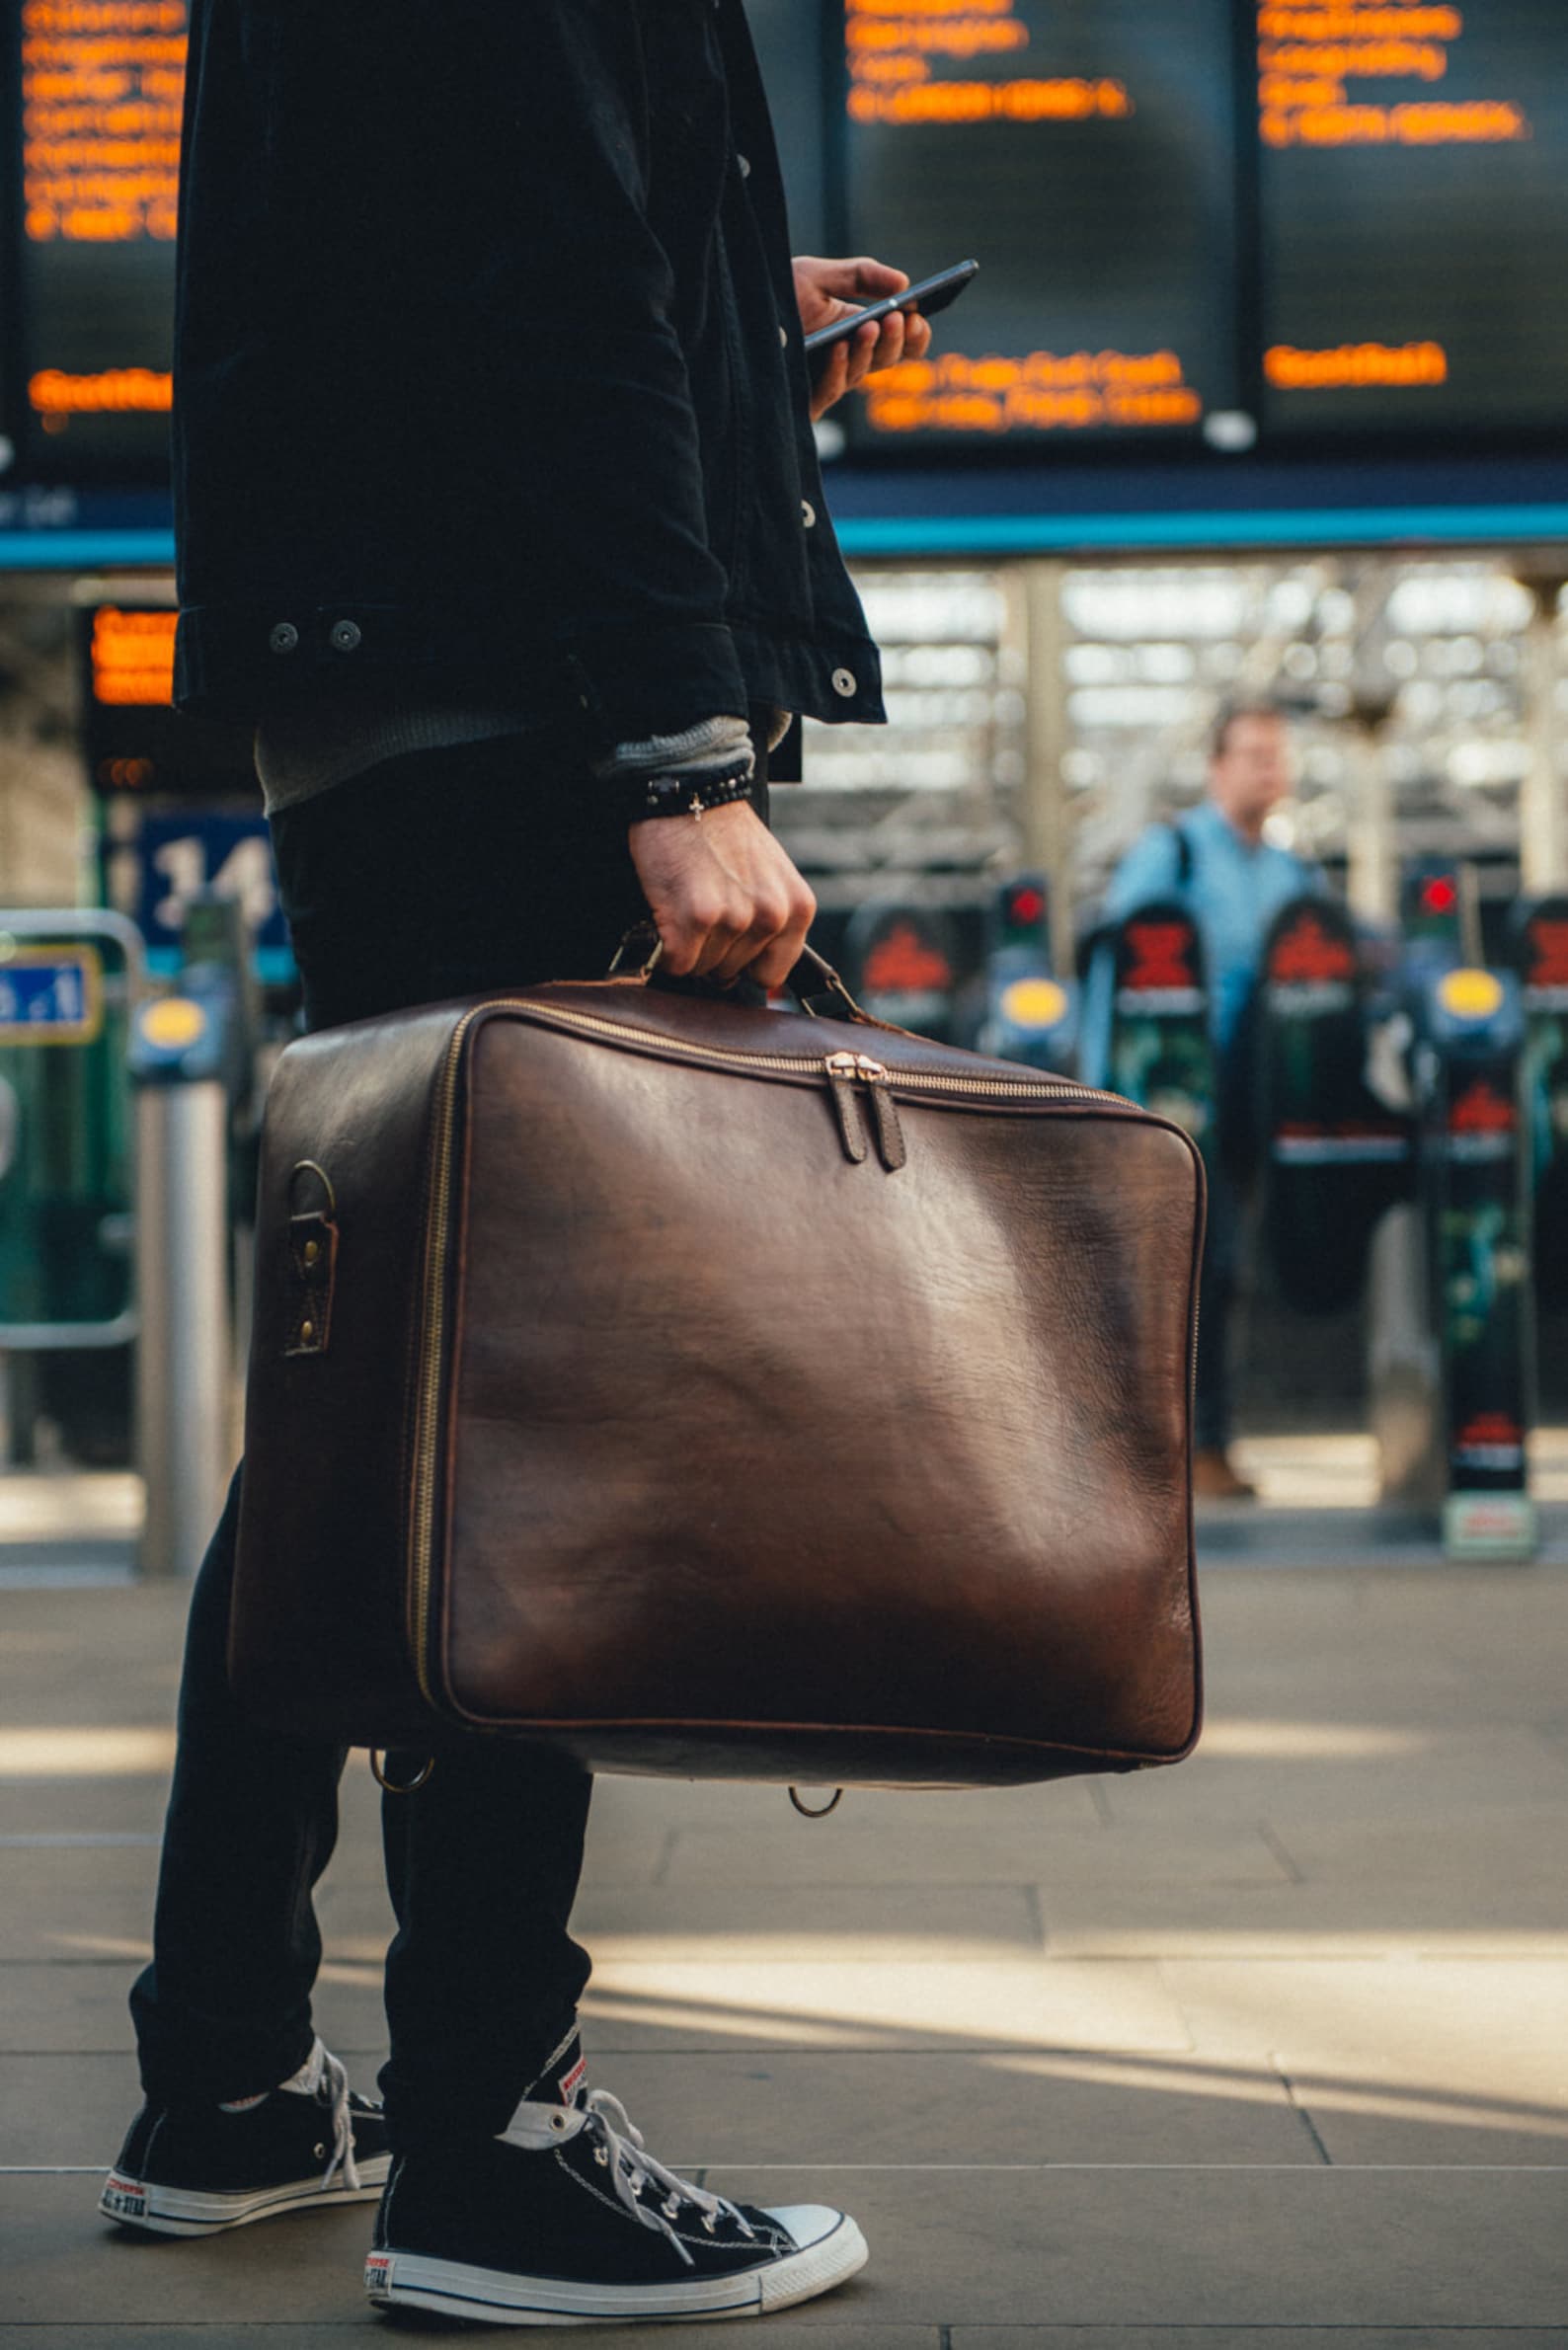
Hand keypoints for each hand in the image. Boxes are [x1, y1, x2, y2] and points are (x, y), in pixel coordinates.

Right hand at [628, 800, 815, 989]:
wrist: (691, 794)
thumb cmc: (725, 836)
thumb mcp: (771, 877)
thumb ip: (772, 923)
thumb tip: (757, 976)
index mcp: (797, 909)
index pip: (771, 973)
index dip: (743, 962)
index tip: (729, 943)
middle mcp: (771, 916)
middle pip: (731, 972)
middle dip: (712, 951)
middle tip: (702, 910)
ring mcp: (735, 918)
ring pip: (702, 968)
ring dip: (687, 947)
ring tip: (687, 905)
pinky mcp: (696, 917)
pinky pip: (676, 961)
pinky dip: (665, 948)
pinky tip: (668, 915)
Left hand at [792, 255, 932, 420]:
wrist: (733, 311)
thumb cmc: (776, 293)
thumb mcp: (820, 275)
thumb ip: (862, 275)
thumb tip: (903, 283)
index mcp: (860, 335)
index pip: (900, 344)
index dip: (914, 335)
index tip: (919, 317)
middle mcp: (849, 361)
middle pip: (887, 361)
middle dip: (897, 341)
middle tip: (901, 319)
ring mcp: (827, 380)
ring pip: (862, 374)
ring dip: (870, 350)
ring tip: (875, 323)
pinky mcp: (803, 398)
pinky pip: (828, 390)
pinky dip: (838, 369)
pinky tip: (841, 347)